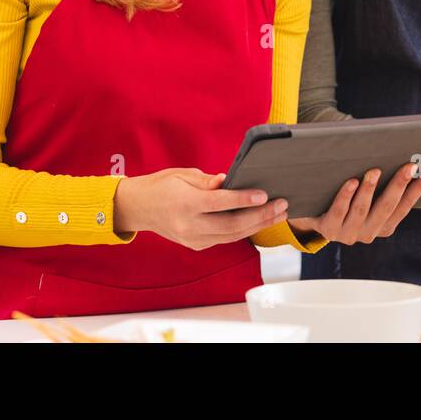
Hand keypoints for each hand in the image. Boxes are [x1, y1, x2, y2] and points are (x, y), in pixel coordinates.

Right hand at [112, 168, 287, 250]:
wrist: (139, 208)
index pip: (220, 203)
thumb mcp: (183, 175)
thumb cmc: (162, 185)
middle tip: (282, 205)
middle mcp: (189, 226)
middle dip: (260, 216)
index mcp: (184, 204)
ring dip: (258, 225)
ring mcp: (193, 239)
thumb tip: (230, 180)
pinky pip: (225, 239)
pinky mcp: (196, 244)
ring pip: (232, 236)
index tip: (264, 195)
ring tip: (279, 214)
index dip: (243, 200)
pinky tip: (261, 221)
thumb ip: (207, 181)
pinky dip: (245, 231)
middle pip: (231, 225)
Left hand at [289, 163, 420, 244]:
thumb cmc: (349, 201)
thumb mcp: (369, 197)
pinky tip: (351, 181)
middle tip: (409, 165)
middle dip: (400, 184)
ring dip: (370, 189)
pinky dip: (346, 196)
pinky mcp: (328, 229)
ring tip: (375, 171)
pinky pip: (339, 211)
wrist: (314, 216)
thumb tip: (409, 162)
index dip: (420, 188)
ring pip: (363, 210)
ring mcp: (348, 233)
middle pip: (387, 207)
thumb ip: (386, 185)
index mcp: (384, 227)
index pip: (406, 206)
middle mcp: (369, 233)